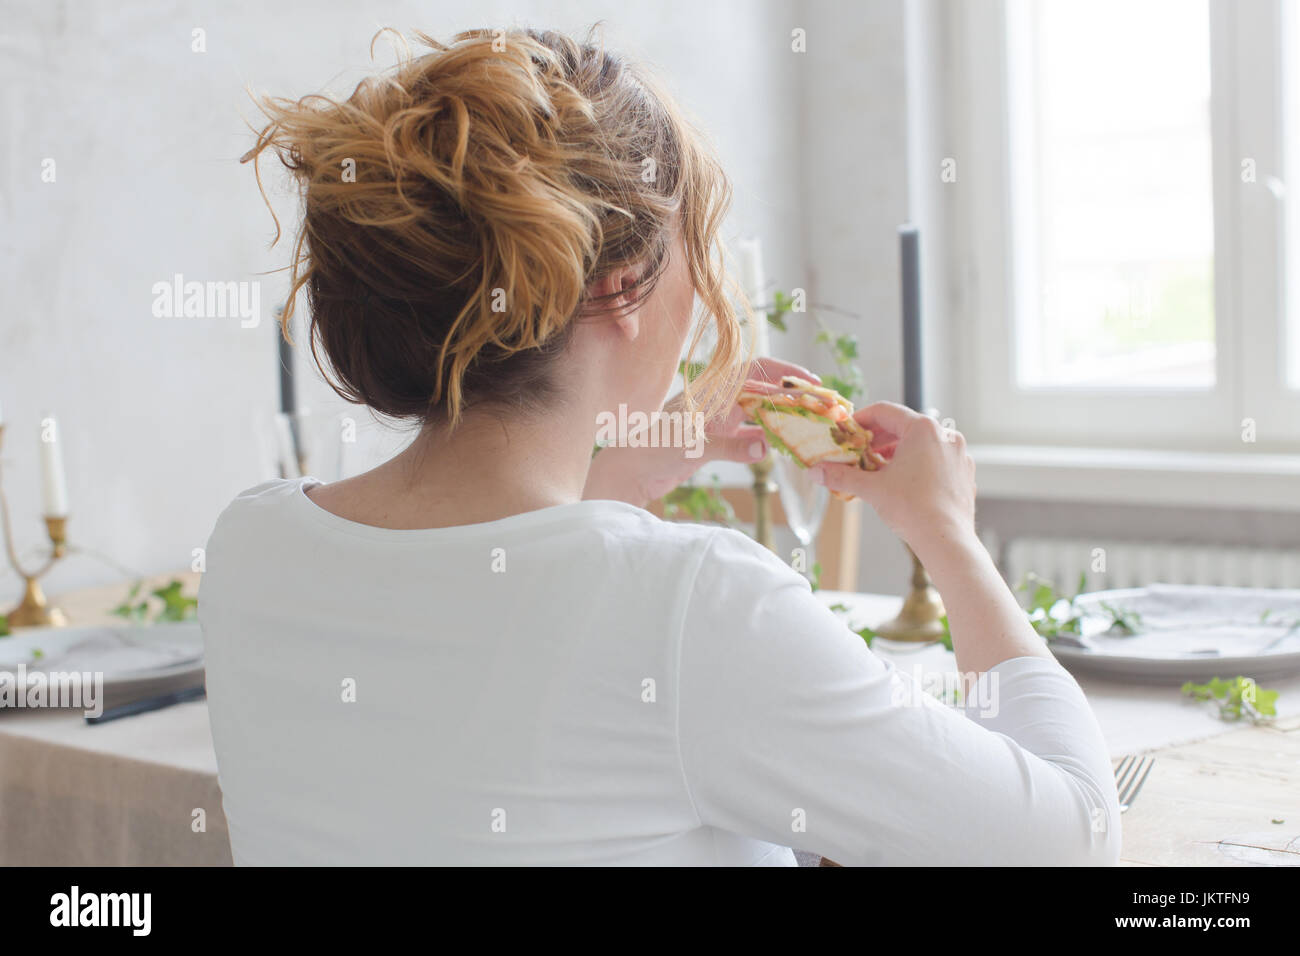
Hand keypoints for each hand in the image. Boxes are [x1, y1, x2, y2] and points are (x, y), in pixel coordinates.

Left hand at [583, 358, 819, 505]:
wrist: (628, 471)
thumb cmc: (653, 450)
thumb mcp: (692, 446)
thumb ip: (729, 445)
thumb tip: (765, 445)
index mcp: (711, 391)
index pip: (754, 371)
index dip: (783, 373)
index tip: (810, 381)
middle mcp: (716, 401)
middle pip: (761, 390)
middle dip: (789, 396)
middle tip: (818, 406)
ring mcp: (715, 421)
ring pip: (756, 412)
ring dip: (779, 417)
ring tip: (806, 425)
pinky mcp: (712, 441)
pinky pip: (746, 434)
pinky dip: (764, 437)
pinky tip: (779, 446)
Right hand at [811, 402, 975, 556]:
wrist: (946, 539)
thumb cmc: (912, 509)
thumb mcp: (871, 488)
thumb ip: (841, 476)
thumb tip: (815, 472)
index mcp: (922, 429)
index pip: (885, 411)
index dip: (861, 419)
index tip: (847, 432)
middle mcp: (944, 435)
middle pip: (904, 426)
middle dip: (878, 439)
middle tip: (859, 452)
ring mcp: (957, 454)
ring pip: (921, 444)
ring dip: (897, 452)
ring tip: (878, 469)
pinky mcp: (963, 472)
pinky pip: (936, 459)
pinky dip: (917, 464)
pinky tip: (903, 482)